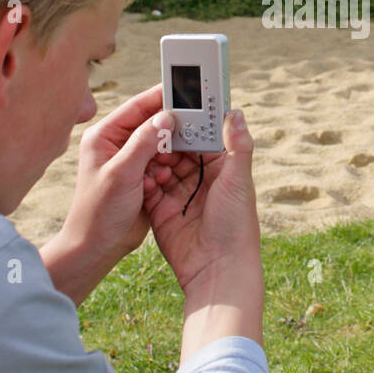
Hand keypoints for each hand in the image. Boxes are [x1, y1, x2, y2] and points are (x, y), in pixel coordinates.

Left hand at [54, 84, 171, 286]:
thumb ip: (144, 142)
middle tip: (197, 118)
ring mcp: (129, 161)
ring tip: (178, 156)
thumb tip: (166, 116)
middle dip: (172, 125)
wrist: (96, 247)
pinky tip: (168, 177)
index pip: (137, 107)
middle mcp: (116, 144)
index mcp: (104, 136)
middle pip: (152, 124)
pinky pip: (163, 163)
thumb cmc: (98, 211)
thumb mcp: (121, 173)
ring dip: (171, 151)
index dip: (161, 97)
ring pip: (160, 144)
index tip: (186, 87)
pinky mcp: (141, 177)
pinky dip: (169, 168)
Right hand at [142, 108, 260, 294]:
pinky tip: (135, 167)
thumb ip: (238, 146)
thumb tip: (237, 112)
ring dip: (151, 156)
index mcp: (221, 169)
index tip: (174, 102)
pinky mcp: (161, 210)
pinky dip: (142, 178)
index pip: (202, 137)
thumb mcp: (238, 181)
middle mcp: (200, 179)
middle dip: (164, 137)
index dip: (189, 122)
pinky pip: (148, 188)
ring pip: (160, 166)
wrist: (216, 270)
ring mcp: (179, 195)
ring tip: (142, 143)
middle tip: (150, 122)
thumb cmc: (236, 224)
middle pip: (177, 150)